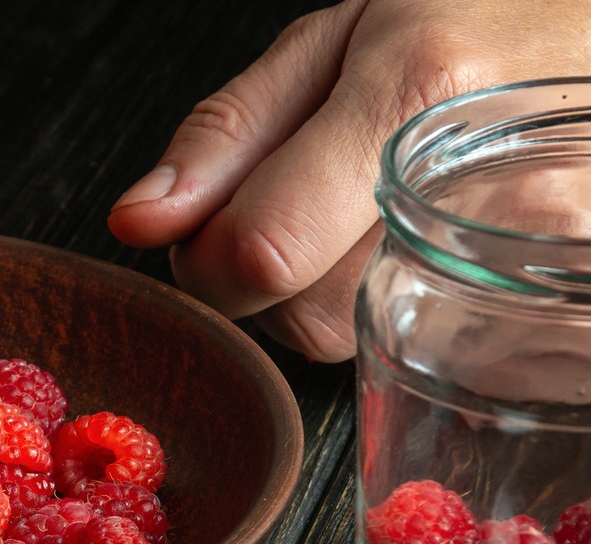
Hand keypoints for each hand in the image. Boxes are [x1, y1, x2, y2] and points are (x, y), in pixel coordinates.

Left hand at [107, 0, 590, 360]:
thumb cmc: (486, 18)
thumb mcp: (338, 38)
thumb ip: (228, 135)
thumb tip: (137, 221)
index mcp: (413, 97)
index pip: (256, 253)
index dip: (209, 258)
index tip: (219, 230)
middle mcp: (491, 186)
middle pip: (309, 320)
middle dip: (283, 280)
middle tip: (332, 205)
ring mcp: (554, 259)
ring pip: (376, 348)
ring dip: (357, 301)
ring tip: (403, 217)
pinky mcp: (577, 321)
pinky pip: (453, 368)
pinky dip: (431, 325)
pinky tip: (450, 256)